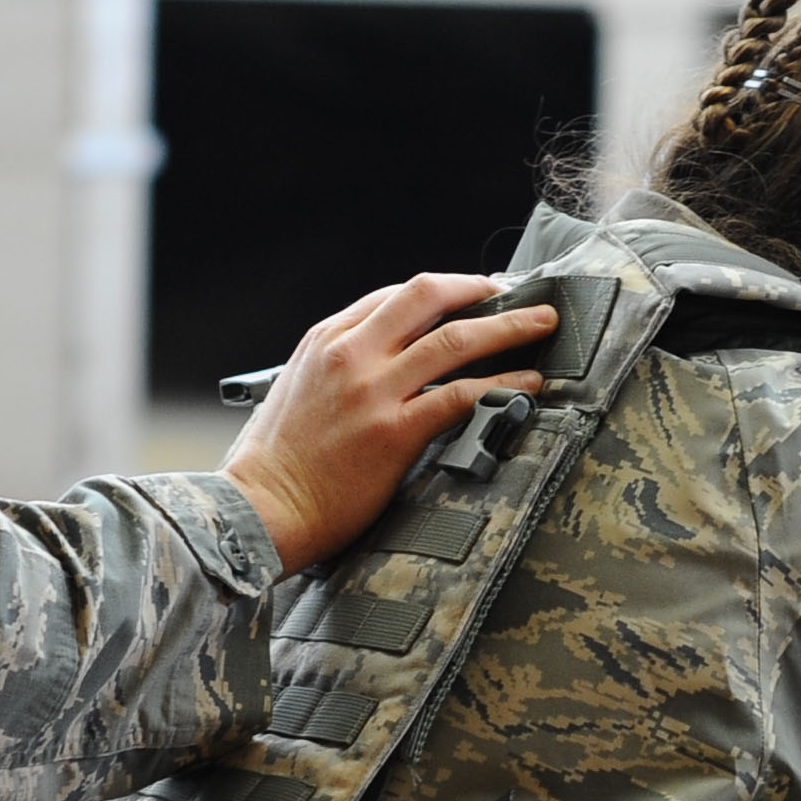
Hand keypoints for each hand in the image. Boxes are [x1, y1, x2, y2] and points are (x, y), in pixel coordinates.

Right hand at [220, 274, 559, 569]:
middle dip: (482, 290)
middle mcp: (351, 355)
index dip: (446, 290)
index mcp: (325, 340)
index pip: (395, 295)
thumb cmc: (274, 464)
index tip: (476, 295)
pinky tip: (529, 384)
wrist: (257, 511)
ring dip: (509, 329)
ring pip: (455, 341)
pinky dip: (504, 385)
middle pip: (429, 296)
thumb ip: (338, 369)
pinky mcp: (393, 433)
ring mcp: (373, 391)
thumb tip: (384, 367)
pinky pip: (462, 396)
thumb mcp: (296, 390)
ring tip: (542, 328)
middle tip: (519, 297)